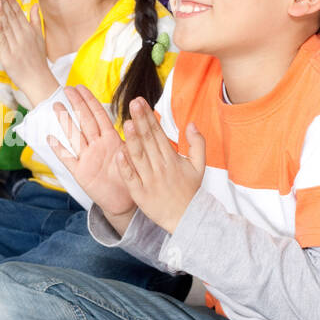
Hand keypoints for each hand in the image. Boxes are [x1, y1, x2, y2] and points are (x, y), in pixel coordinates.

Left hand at [0, 0, 53, 106]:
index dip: (12, 3)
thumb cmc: (37, 60)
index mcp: (29, 31)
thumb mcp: (40, 38)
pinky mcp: (9, 55)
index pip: (19, 14)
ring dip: (1, 12)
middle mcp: (23, 36)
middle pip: (12, 18)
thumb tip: (34, 5)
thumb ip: (36, 20)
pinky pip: (3, 41)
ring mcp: (16, 45)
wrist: (38, 80)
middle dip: (4, 4)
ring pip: (7, 26)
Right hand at [46, 85, 134, 220]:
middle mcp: (97, 146)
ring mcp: (87, 158)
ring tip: (56, 107)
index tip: (80, 86)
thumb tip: (135, 121)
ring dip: (66, 121)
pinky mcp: (81, 173)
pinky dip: (60, 149)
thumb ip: (131, 140)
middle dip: (77, 104)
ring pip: (75, 136)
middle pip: (85, 120)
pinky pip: (69, 159)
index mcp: (110, 139)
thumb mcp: (133, 155)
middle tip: (67, 89)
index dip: (90, 100)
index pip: (98, 115)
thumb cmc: (130, 177)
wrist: (125, 201)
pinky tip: (51, 139)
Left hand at [117, 97, 204, 233]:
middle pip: (148, 140)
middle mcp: (160, 167)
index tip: (140, 101)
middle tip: (133, 103)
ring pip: (139, 157)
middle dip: (141, 120)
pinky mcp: (141, 194)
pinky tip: (120, 153)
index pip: (158, 133)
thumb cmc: (190, 191)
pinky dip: (126, 167)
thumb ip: (198, 143)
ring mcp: (149, 180)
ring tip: (127, 123)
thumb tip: (191, 124)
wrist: (187, 218)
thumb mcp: (199, 165)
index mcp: (172, 158)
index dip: (148, 116)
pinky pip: (132, 178)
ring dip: (133, 140)